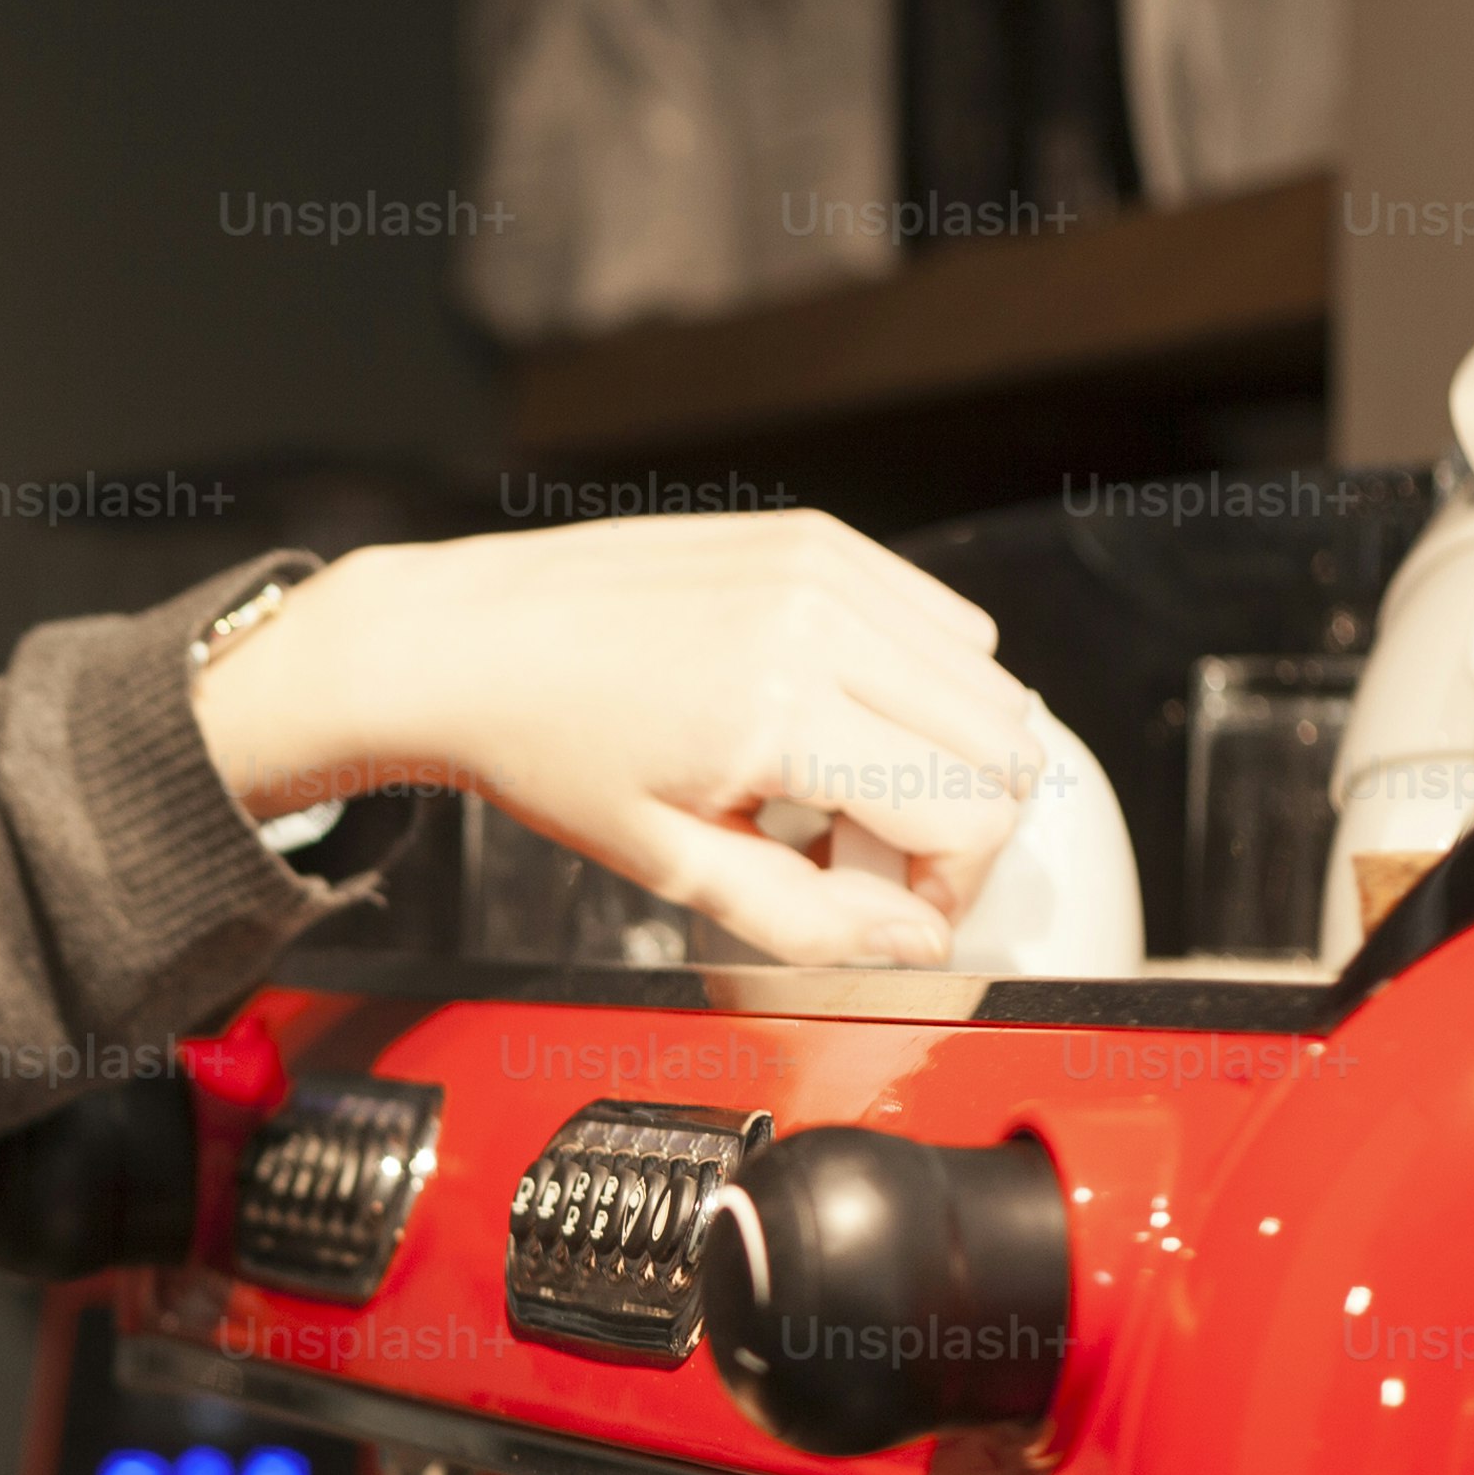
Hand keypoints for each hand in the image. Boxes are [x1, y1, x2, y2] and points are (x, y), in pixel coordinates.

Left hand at [186, 515, 1048, 967]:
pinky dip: (920, 680)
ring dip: (944, 749)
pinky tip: (830, 717)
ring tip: (837, 785)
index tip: (900, 903)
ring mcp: (823, 567)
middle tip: (864, 853)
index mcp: (781, 715)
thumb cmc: (545, 749)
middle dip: (963, 820)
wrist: (465, 641)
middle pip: (1008, 741)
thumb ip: (806, 917)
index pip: (976, 809)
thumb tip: (916, 938)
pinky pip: (939, 617)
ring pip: (988, 676)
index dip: (958, 881)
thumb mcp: (668, 865)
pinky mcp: (817, 537)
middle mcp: (818, 623)